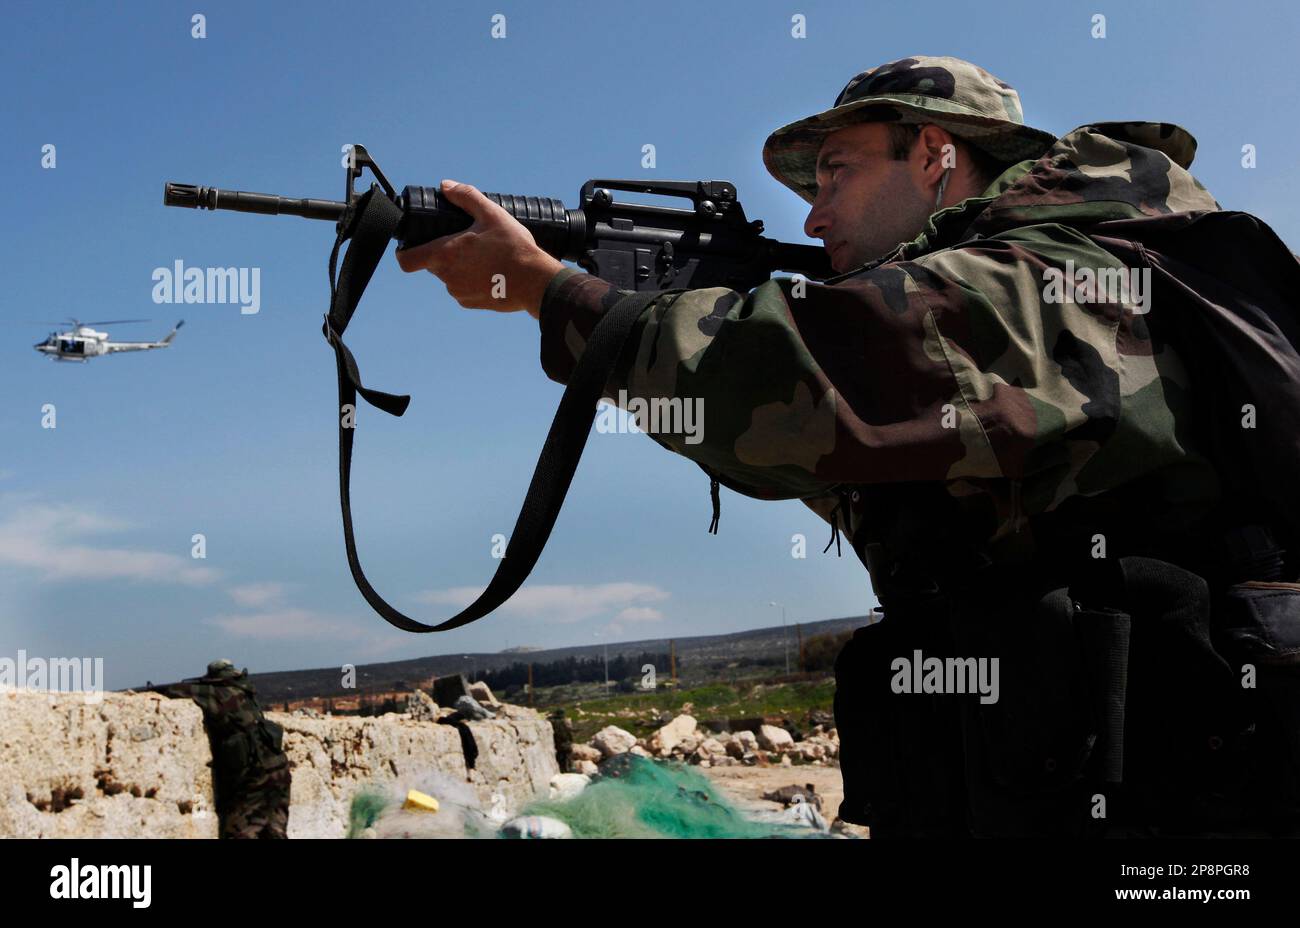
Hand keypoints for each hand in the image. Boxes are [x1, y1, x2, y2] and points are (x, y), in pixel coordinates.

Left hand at [394, 179, 564, 318]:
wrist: (535, 282)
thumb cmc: (513, 248)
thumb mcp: (491, 214)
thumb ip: (466, 196)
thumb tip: (446, 186)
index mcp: (445, 255)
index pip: (406, 260)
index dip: (405, 252)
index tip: (412, 246)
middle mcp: (447, 277)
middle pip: (432, 264)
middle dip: (444, 253)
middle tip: (466, 242)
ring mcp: (459, 293)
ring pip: (450, 277)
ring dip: (460, 267)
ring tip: (484, 257)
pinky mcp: (472, 303)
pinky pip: (464, 290)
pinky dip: (472, 281)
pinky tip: (491, 272)